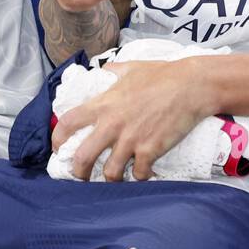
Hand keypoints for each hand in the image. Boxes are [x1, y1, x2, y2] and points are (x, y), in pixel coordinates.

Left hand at [51, 59, 216, 181]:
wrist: (191, 86)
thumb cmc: (162, 74)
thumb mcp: (130, 69)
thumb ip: (112, 72)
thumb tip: (104, 70)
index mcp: (103, 104)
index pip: (68, 123)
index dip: (57, 139)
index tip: (58, 149)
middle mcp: (112, 124)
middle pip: (82, 158)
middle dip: (78, 173)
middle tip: (81, 177)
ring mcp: (131, 140)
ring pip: (110, 173)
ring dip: (111, 179)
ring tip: (115, 178)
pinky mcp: (150, 151)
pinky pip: (139, 174)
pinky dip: (140, 177)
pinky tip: (143, 173)